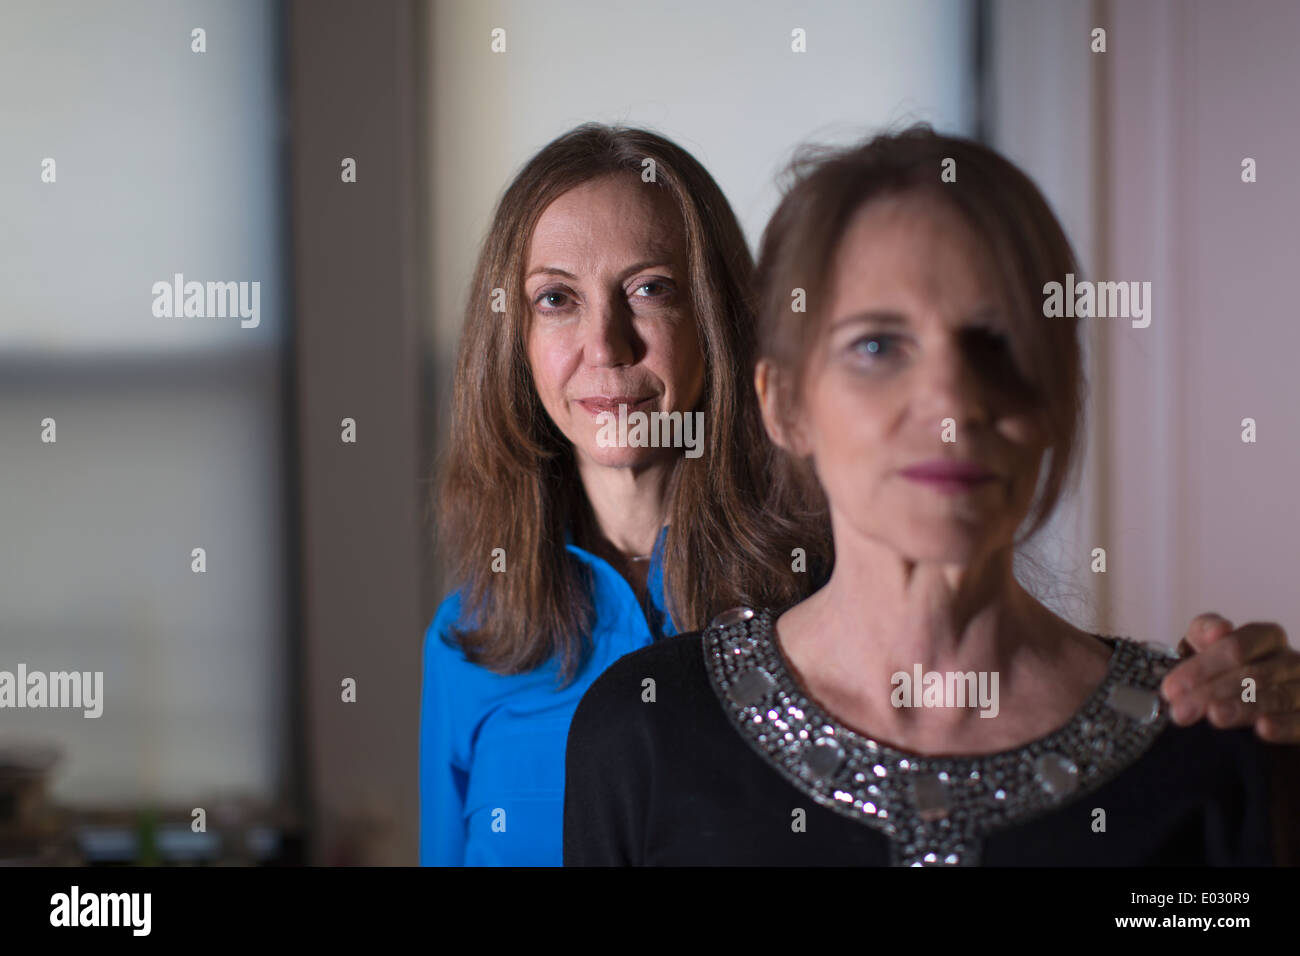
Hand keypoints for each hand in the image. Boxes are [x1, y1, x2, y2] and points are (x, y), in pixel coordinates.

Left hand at [1160, 614, 1299, 742]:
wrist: (1246, 699)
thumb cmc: (1225, 669)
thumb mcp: (1208, 646)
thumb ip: (1204, 630)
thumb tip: (1219, 629)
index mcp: (1266, 638)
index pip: (1236, 647)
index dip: (1202, 667)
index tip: (1171, 689)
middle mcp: (1290, 661)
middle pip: (1252, 674)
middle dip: (1212, 692)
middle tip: (1181, 711)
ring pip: (1277, 697)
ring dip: (1243, 707)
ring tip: (1215, 716)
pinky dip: (1284, 725)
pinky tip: (1264, 729)